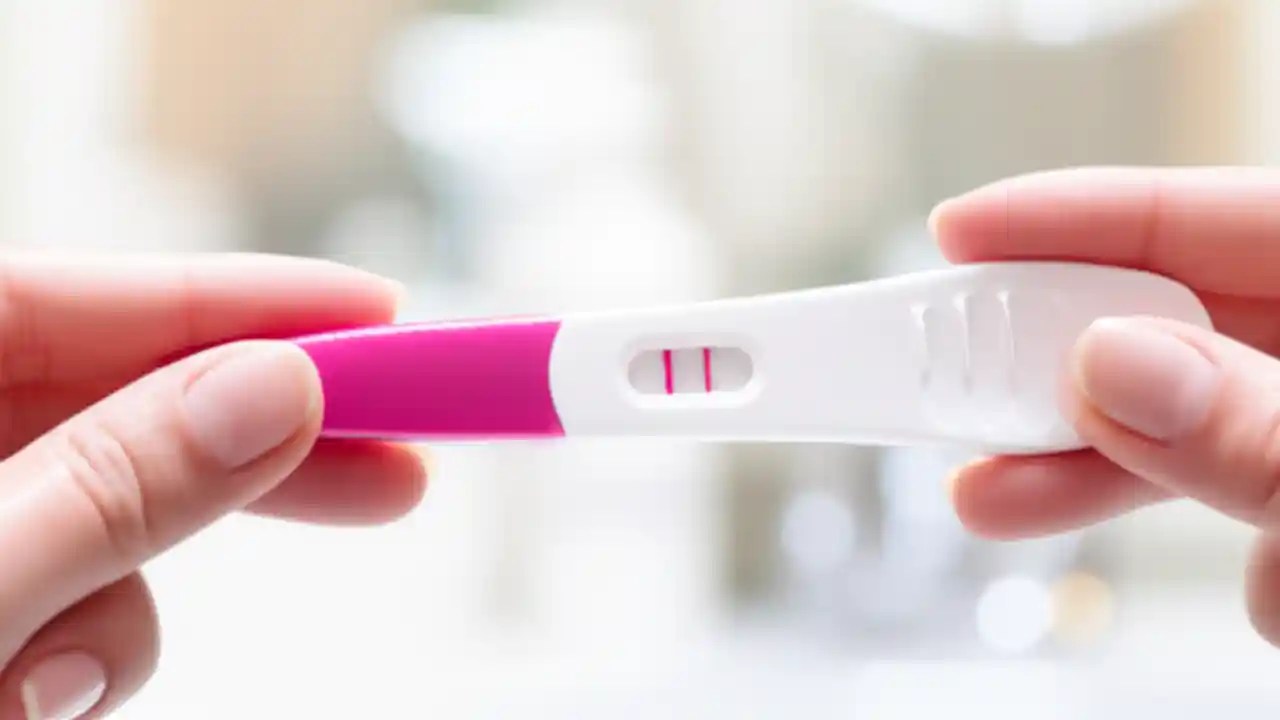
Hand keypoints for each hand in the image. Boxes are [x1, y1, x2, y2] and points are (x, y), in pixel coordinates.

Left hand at [0, 254, 425, 718]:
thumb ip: (113, 487)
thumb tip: (276, 389)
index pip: (73, 296)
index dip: (235, 298)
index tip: (379, 314)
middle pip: (115, 397)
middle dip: (252, 440)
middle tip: (396, 462)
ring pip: (107, 506)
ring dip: (130, 590)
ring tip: (64, 687)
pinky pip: (80, 583)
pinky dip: (94, 638)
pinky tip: (45, 696)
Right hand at [932, 167, 1279, 647]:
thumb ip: (1257, 428)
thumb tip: (1114, 364)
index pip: (1208, 217)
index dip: (1076, 215)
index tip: (960, 231)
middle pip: (1169, 323)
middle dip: (1056, 364)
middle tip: (949, 380)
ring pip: (1192, 430)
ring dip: (1101, 475)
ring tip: (995, 498)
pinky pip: (1246, 512)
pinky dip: (1236, 564)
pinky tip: (1266, 592)